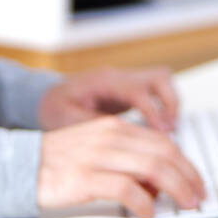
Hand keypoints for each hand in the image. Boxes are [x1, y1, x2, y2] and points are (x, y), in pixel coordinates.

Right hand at [36, 115, 206, 217]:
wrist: (21, 164)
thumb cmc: (60, 160)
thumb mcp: (98, 148)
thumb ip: (127, 159)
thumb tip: (157, 182)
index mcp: (115, 128)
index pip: (163, 142)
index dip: (186, 163)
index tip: (196, 181)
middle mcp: (110, 138)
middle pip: (163, 154)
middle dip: (187, 177)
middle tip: (197, 197)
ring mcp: (98, 156)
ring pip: (151, 168)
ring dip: (175, 189)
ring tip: (182, 205)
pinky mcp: (85, 178)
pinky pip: (125, 189)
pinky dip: (143, 203)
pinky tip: (148, 213)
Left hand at [38, 66, 178, 131]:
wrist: (46, 98)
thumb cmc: (53, 108)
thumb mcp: (66, 120)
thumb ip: (95, 128)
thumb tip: (123, 141)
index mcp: (103, 82)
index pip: (137, 91)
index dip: (153, 111)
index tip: (163, 132)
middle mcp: (118, 77)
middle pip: (159, 77)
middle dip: (170, 103)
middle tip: (171, 129)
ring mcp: (125, 81)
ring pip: (162, 80)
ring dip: (171, 103)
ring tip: (170, 130)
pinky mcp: (129, 90)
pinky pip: (156, 91)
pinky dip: (164, 107)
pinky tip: (160, 129)